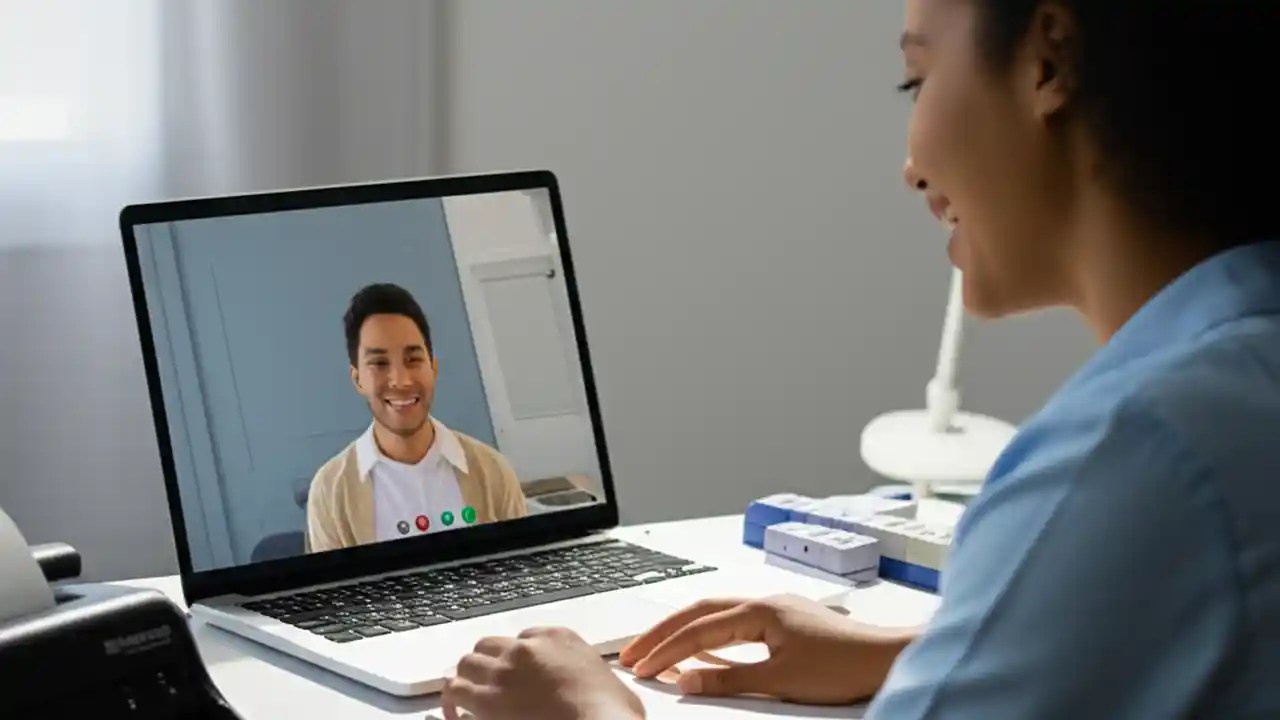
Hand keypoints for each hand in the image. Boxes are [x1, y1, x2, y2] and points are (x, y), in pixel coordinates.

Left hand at [442, 627, 644, 719]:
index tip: (521, 673)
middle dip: (486, 662)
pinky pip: (456, 696)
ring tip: (462, 695)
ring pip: (466, 665)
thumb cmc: (611, 713)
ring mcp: (503, 675)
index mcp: (558, 638)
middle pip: (489, 645)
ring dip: (464, 679)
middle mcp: (526, 650)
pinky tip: (454, 714)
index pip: (526, 637)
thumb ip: (589, 674)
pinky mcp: (486, 703)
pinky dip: (453, 705)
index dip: (521, 657)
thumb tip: (591, 686)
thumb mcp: (611, 683)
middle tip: (485, 680)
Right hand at [619, 594, 912, 704]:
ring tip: (657, 650)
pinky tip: (703, 651)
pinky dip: (710, 637)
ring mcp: (777, 611)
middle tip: (632, 653)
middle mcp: (765, 603)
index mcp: (759, 610)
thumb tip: (687, 682)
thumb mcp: (781, 679)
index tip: (641, 668)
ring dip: (684, 633)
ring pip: (716, 615)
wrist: (888, 658)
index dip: (666, 650)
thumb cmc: (844, 665)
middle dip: (663, 633)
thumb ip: (730, 679)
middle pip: (699, 613)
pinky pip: (736, 625)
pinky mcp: (787, 623)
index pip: (698, 630)